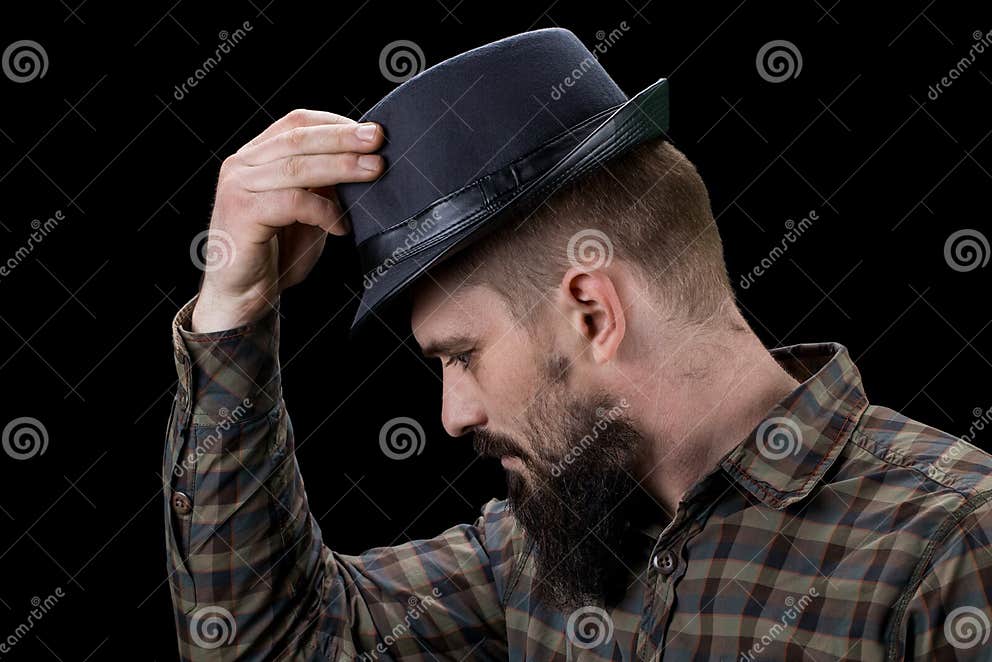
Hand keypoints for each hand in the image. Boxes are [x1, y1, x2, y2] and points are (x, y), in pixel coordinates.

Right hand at [190, 109, 384, 331]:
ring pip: (297, 167)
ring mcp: (238, 187)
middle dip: (343, 139)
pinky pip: (293, 202)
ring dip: (342, 167)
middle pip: (298, 138)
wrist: (244, 296)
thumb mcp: (307, 211)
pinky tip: (342, 227)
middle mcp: (242, 165)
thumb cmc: (276, 253)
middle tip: (378, 139)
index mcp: (256, 157)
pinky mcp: (242, 214)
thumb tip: (364, 162)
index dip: (335, 123)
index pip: (296, 123)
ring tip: (374, 171)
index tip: (371, 131)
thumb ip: (324, 186)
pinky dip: (324, 212)